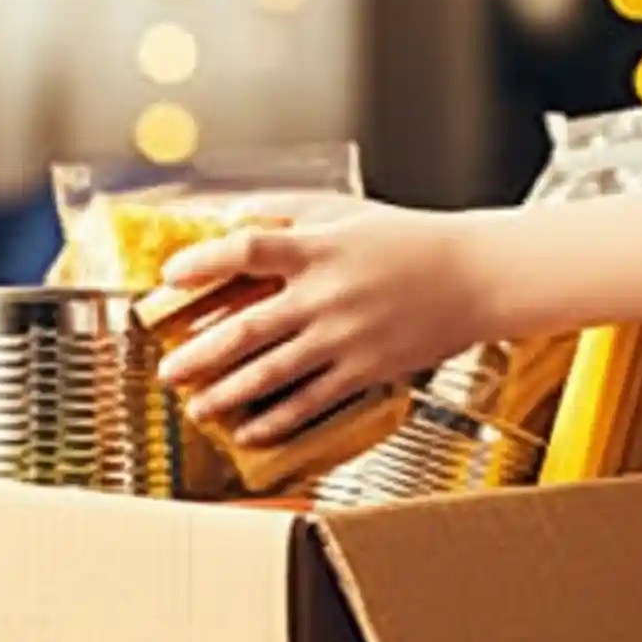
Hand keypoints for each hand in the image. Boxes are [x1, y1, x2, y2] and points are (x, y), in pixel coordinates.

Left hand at [155, 194, 499, 445]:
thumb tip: (231, 214)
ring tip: (196, 408)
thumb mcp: (344, 210)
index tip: (169, 275)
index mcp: (318, 248)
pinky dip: (277, 420)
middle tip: (166, 370)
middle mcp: (326, 295)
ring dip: (227, 393)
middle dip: (199, 353)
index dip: (203, 261)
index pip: (246, 251)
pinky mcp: (365, 369)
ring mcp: (345, 337)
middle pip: (247, 328)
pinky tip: (249, 432)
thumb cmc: (406, 239)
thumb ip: (286, 210)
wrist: (474, 276)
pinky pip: (311, 401)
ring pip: (272, 373)